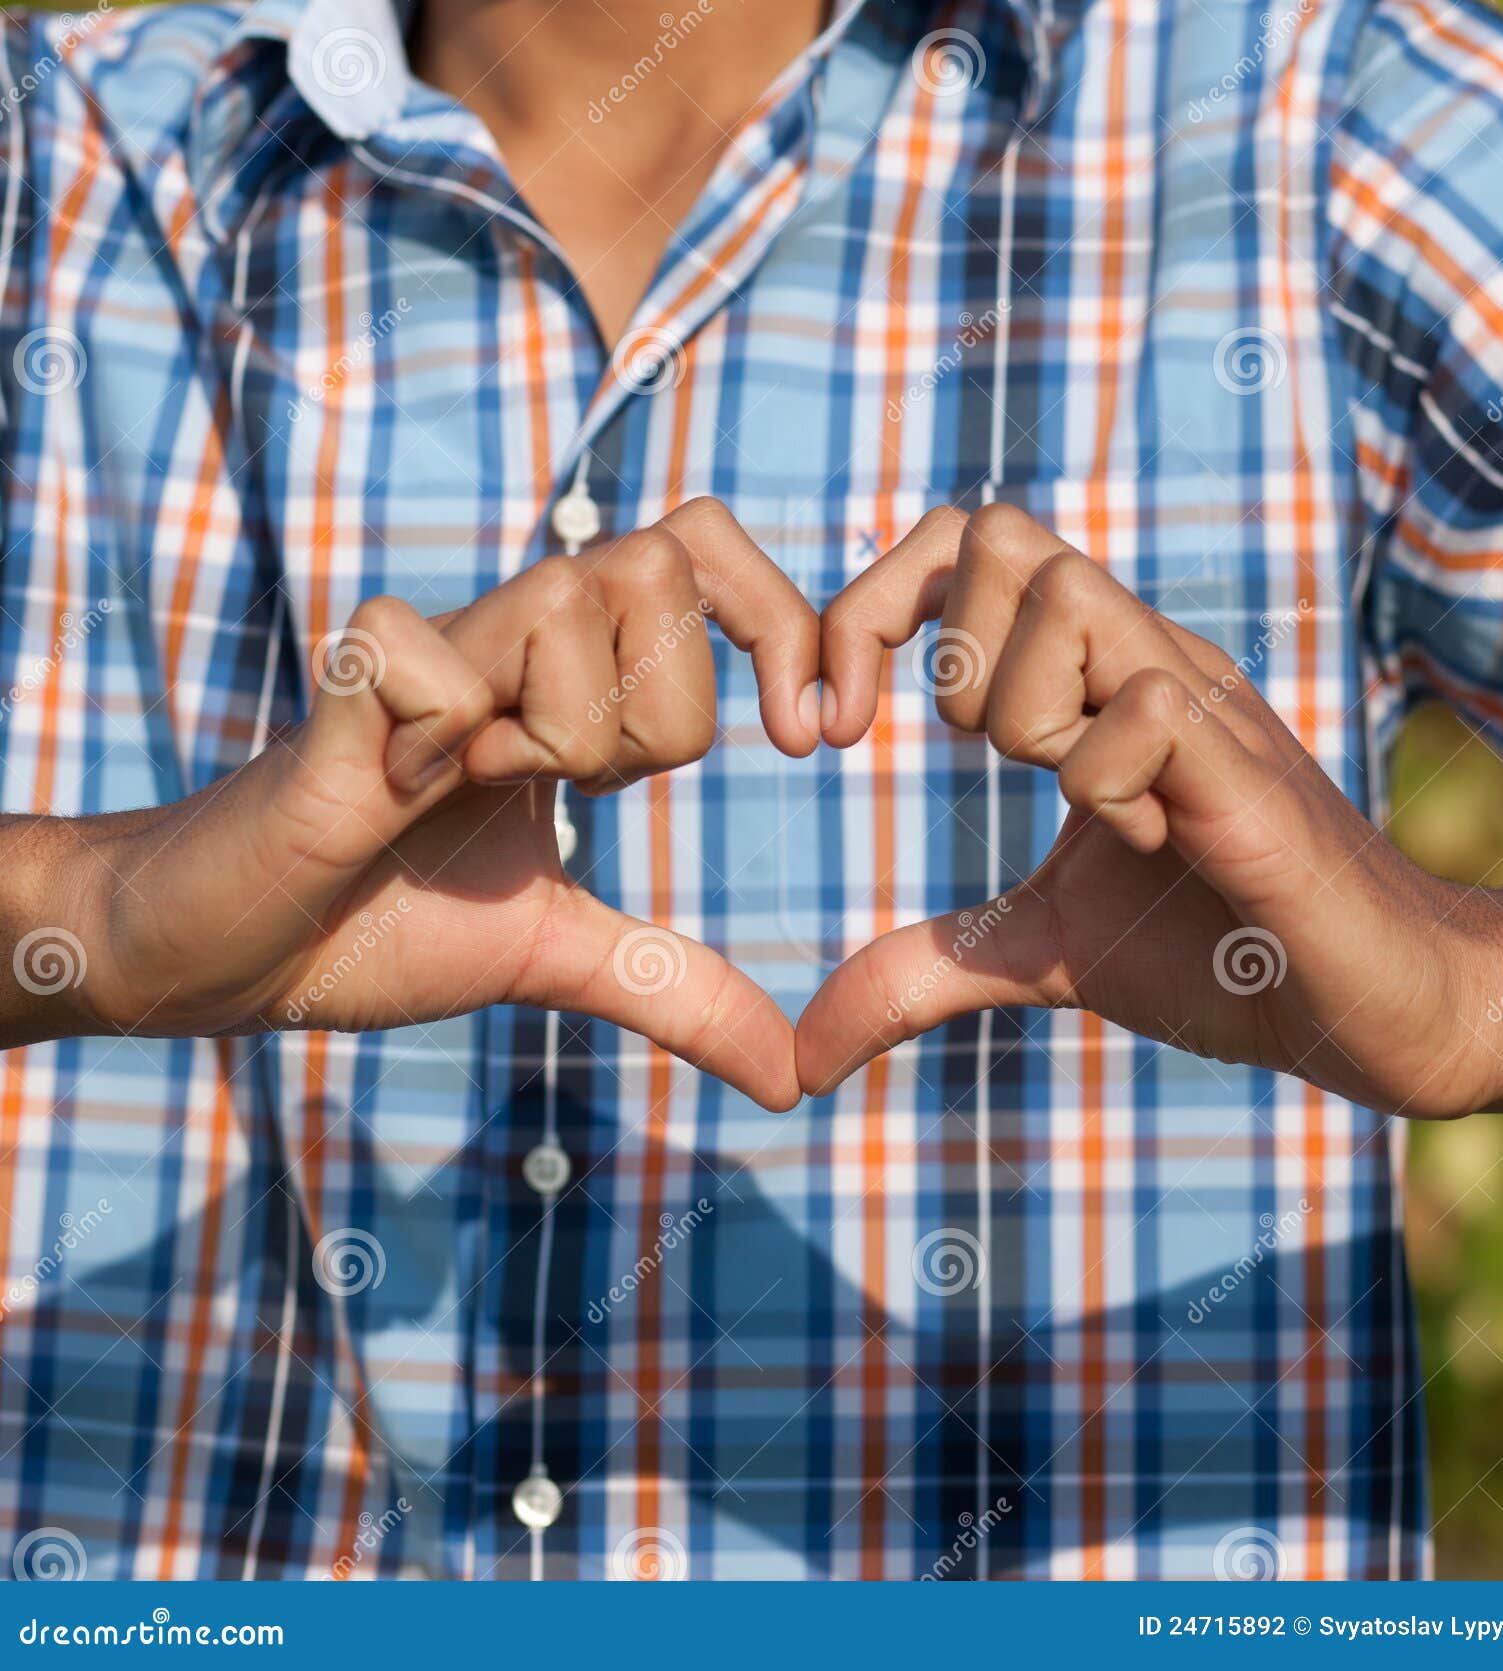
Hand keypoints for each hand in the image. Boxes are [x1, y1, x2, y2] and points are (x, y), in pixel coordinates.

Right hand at [38, 500, 818, 1109]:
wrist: (224, 956)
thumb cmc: (376, 928)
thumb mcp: (552, 957)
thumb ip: (671, 988)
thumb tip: (791, 1075)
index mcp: (570, 687)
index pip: (705, 553)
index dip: (782, 617)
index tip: (815, 737)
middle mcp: (510, 641)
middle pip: (661, 564)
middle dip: (658, 713)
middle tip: (583, 793)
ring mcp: (431, 649)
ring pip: (570, 594)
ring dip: (553, 734)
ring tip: (466, 795)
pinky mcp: (346, 676)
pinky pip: (436, 658)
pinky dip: (437, 747)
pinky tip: (390, 795)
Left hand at [796, 504, 1500, 1118]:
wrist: (1376, 1005)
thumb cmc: (1221, 956)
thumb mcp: (1041, 954)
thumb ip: (925, 968)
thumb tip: (808, 1048)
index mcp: (1087, 681)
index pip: (961, 548)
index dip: (867, 611)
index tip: (827, 733)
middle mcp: (1140, 660)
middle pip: (996, 531)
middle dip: (938, 653)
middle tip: (969, 763)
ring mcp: (1199, 703)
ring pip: (1064, 593)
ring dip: (1020, 712)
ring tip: (1084, 805)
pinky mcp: (1245, 769)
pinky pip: (1140, 709)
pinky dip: (1106, 782)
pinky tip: (1158, 845)